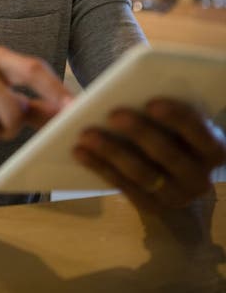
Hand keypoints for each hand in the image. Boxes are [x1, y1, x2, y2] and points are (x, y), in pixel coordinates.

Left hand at [73, 97, 225, 212]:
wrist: (170, 165)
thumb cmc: (170, 128)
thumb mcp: (174, 116)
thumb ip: (160, 102)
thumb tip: (132, 85)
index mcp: (213, 148)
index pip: (202, 134)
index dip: (179, 118)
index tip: (151, 102)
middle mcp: (200, 178)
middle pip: (170, 156)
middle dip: (140, 133)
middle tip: (113, 113)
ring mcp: (176, 196)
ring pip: (144, 174)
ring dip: (113, 151)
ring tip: (87, 133)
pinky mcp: (152, 207)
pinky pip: (125, 187)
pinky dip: (100, 167)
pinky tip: (79, 151)